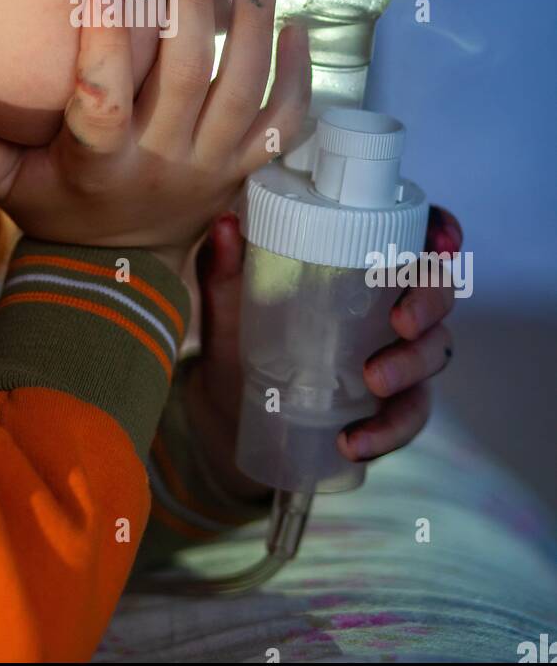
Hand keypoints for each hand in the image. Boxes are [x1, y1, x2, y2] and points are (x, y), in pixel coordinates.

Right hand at [0, 0, 310, 275]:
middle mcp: (164, 161)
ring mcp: (212, 164)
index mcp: (101, 164)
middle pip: (184, 83)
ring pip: (243, 95)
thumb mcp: (13, 189)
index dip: (103, 53)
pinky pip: (284, 123)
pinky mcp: (243, 166)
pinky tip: (298, 28)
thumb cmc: (63, 210)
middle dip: (189, 12)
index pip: (100, 110)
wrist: (126, 270)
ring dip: (253, 31)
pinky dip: (298, 78)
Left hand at [183, 205, 462, 499]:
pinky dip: (389, 430)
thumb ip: (226, 264)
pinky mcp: (391, 404)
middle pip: (438, 291)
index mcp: (363, 261)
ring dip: (410, 367)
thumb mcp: (229, 297)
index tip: (440, 245)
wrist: (229, 405)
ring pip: (435, 352)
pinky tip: (355, 440)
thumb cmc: (242, 331)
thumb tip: (224, 226)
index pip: (418, 235)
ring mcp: (398, 354)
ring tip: (373, 382)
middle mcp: (391, 302)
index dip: (442, 232)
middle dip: (429, 303)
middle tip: (400, 323)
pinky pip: (409, 416)